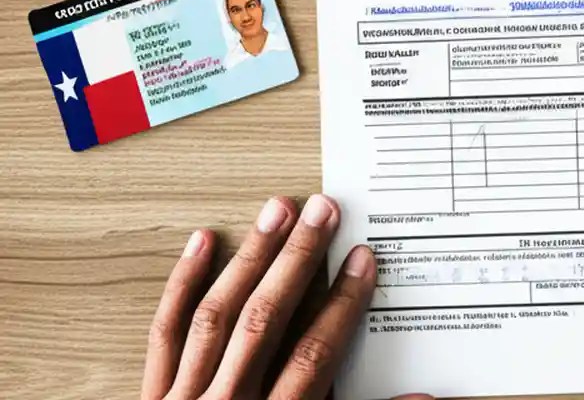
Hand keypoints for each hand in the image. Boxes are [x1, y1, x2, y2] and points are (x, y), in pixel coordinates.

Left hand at [142, 194, 432, 399]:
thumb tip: (422, 396)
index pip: (314, 355)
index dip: (342, 304)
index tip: (362, 260)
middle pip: (264, 320)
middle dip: (297, 260)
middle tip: (322, 211)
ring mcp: (183, 399)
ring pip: (217, 314)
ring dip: (250, 257)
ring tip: (276, 211)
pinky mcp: (152, 393)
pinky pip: (165, 330)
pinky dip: (183, 283)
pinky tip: (202, 241)